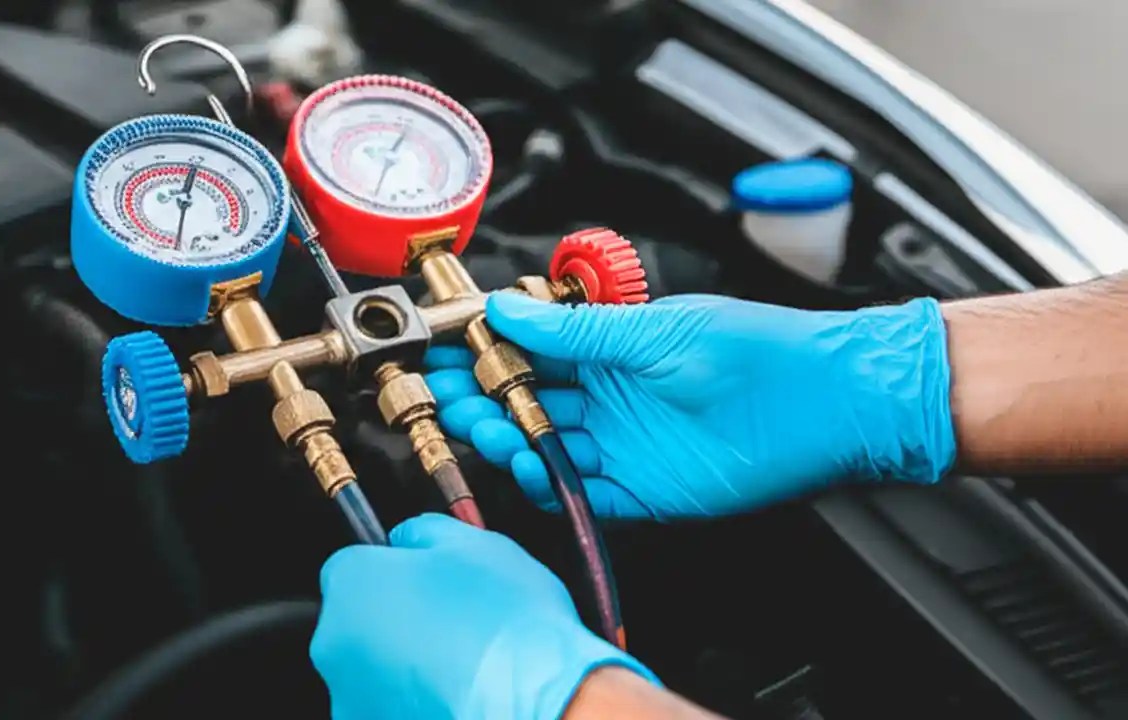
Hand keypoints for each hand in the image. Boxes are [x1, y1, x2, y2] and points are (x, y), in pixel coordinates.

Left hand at [311, 514, 654, 719]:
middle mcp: (335, 643)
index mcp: (352, 585)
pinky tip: (455, 688)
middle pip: (359, 616)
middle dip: (396, 614)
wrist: (539, 703)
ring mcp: (350, 695)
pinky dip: (412, 695)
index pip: (354, 563)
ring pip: (372, 664)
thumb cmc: (508, 629)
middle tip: (449, 616)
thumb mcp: (472, 543)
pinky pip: (386, 700)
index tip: (422, 576)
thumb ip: (422, 531)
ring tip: (461, 657)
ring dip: (403, 658)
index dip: (395, 567)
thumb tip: (409, 538)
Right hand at [425, 293, 954, 518]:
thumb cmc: (753, 350)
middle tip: (453, 399)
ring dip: (512, 441)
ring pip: (548, 448)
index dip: (485, 354)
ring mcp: (625, 445)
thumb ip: (576, 332)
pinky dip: (554, 487)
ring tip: (489, 433)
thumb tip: (508, 308)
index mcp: (611, 350)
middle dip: (486, 401)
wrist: (822, 402)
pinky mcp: (644, 489)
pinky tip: (531, 471)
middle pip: (529, 404)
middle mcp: (611, 398)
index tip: (445, 354)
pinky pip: (585, 494)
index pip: (531, 352)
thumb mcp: (653, 330)